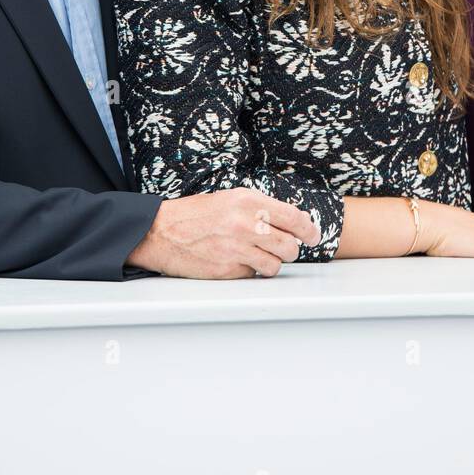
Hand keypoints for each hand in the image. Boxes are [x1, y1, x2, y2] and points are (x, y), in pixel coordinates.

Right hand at [127, 187, 321, 278]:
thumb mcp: (231, 199)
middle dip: (290, 249)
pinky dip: (249, 271)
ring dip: (271, 263)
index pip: (294, 218)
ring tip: (257, 255)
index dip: (309, 230)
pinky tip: (236, 261)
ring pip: (275, 265)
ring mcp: (236, 249)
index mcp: (248, 201)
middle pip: (290, 246)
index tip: (312, 236)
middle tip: (283, 248)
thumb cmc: (196, 214)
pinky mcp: (227, 270)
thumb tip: (292, 221)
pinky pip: (253, 275)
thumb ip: (261, 208)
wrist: (161, 232)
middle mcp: (245, 224)